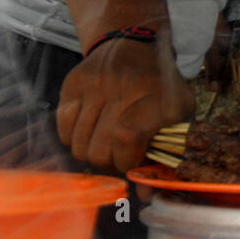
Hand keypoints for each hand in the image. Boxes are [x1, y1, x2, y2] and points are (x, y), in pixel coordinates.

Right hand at [56, 33, 194, 173]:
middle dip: (110, 162)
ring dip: (92, 153)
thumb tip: (146, 197)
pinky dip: (75, 138)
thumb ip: (166, 156)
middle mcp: (121, 89)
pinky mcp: (71, 84)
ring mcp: (93, 85)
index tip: (134, 160)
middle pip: (98, 150)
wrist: (134, 41)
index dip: (128, 161)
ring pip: (78, 145)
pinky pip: (63, 129)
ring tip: (106, 143)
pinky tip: (91, 130)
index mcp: (153, 97)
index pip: (127, 139)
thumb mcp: (176, 116)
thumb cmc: (161, 86)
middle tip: (120, 154)